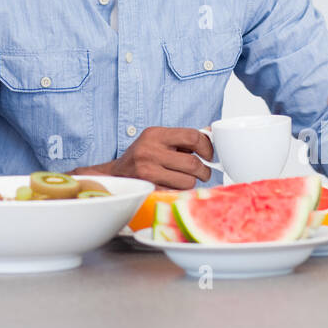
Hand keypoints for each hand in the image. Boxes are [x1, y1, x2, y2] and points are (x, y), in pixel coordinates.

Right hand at [85, 127, 215, 189]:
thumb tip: (211, 135)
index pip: (193, 136)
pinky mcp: (148, 189)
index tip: (209, 155)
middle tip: (202, 172)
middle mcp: (150, 151)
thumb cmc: (142, 156)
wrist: (116, 175)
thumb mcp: (159, 139)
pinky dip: (180, 192)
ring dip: (190, 183)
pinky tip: (174, 187)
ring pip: (188, 181)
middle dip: (203, 171)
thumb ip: (183, 138)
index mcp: (155, 134)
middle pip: (193, 163)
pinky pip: (177, 193)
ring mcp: (148, 171)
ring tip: (184, 179)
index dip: (207, 147)